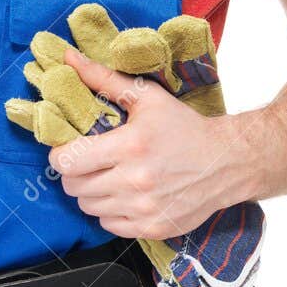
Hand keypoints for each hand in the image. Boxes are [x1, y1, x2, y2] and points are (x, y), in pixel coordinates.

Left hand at [48, 49, 245, 239]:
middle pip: (74, 186)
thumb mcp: (147, 97)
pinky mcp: (153, 228)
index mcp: (130, 145)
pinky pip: (108, 225)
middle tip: (89, 162)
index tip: (69, 149)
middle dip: (75, 173)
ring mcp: (144, 207)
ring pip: (88, 207)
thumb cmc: (184, 127)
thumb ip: (104, 79)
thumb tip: (69, 59)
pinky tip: (124, 195)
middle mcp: (135, 180)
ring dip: (91, 192)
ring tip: (108, 177)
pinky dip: (110, 212)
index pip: (68, 160)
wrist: (227, 162)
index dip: (60, 155)